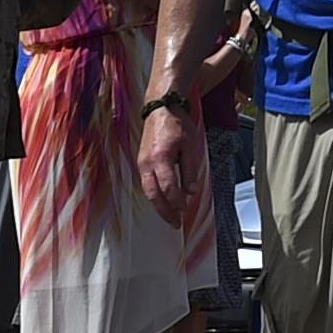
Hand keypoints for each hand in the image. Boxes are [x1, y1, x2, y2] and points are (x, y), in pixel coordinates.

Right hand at [138, 103, 205, 229]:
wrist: (161, 108)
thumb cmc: (177, 124)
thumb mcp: (190, 145)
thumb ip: (189, 170)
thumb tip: (190, 192)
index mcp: (160, 157)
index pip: (168, 186)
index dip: (176, 201)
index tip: (185, 211)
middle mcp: (147, 162)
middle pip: (153, 194)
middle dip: (165, 211)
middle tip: (176, 223)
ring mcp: (142, 163)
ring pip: (148, 191)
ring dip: (159, 206)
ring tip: (171, 218)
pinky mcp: (142, 163)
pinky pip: (147, 184)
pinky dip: (155, 196)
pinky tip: (164, 203)